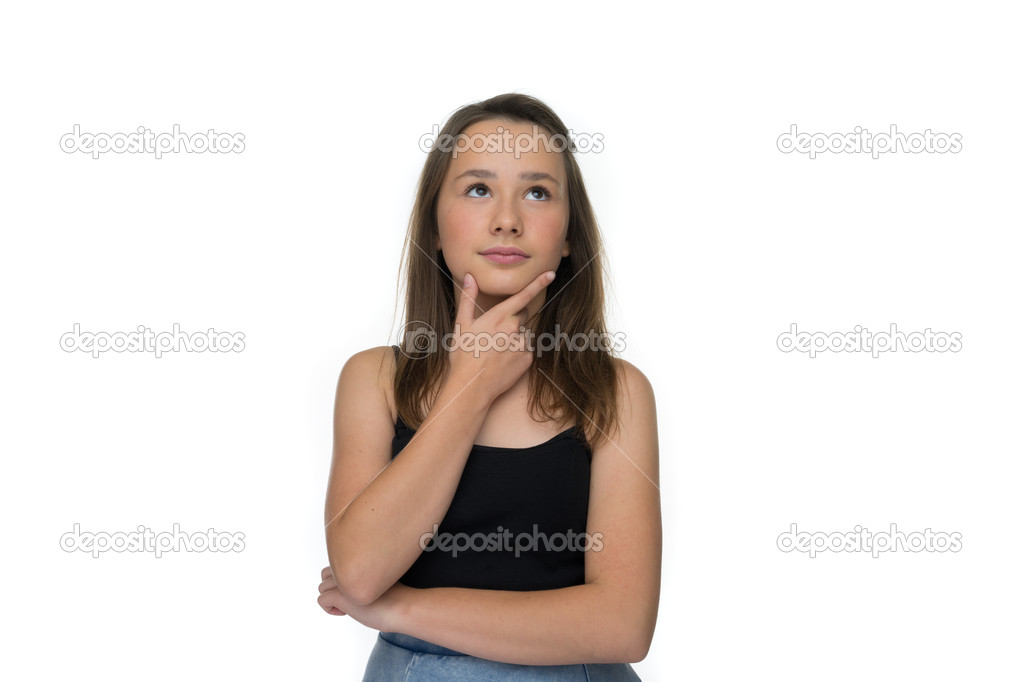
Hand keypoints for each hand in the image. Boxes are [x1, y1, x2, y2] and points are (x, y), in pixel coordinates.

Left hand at [317, 565, 408, 631]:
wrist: (403, 606)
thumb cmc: (396, 596)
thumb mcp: (377, 580)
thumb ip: (362, 575)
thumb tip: (347, 585)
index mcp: (358, 559)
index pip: (338, 565)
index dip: (344, 580)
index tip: (358, 590)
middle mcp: (348, 566)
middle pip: (325, 574)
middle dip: (333, 588)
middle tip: (351, 599)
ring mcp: (342, 580)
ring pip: (322, 588)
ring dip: (332, 599)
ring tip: (351, 606)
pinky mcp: (338, 595)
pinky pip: (321, 601)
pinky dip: (330, 609)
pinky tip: (345, 612)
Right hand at [448, 270, 555, 403]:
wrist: (472, 386)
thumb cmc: (464, 355)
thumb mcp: (462, 325)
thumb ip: (469, 299)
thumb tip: (470, 277)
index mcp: (499, 316)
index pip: (523, 296)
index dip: (538, 283)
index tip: (550, 274)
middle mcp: (514, 328)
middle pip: (522, 315)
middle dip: (512, 319)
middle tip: (494, 334)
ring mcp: (522, 344)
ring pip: (523, 334)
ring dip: (514, 338)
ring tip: (496, 351)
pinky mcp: (528, 359)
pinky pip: (526, 350)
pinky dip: (517, 353)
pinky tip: (502, 361)